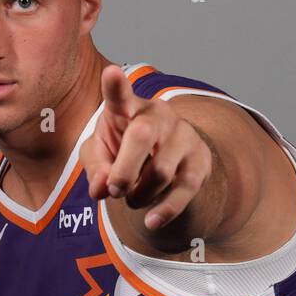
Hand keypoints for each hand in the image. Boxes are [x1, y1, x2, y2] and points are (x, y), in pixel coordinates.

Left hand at [80, 65, 212, 229]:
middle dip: (123, 171)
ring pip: (160, 172)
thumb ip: (95, 169)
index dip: (115, 86)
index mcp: (129, 108)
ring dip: (139, 195)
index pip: (120, 95)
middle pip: (142, 137)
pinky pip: (184, 191)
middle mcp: (159, 115)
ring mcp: (184, 136)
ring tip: (132, 198)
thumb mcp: (101, 156)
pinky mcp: (201, 161)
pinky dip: (164, 210)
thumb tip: (100, 188)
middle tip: (114, 190)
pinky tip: (151, 221)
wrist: (168, 163)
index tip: (111, 74)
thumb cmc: (125, 152)